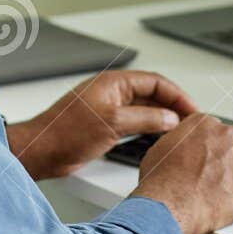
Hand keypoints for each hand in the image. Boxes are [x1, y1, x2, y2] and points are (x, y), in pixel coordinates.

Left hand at [6, 70, 196, 180]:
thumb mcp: (113, 123)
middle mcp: (112, 93)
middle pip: (152, 94)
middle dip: (173, 106)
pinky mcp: (104, 126)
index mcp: (114, 83)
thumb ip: (145, 119)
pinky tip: (158, 138)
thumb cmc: (66, 133)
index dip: (177, 95)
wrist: (41, 151)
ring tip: (179, 131)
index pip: (155, 82)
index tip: (191, 110)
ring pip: (144, 110)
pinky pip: (134, 122)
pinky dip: (149, 128)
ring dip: (162, 118)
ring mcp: (108, 109)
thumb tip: (170, 118)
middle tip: (190, 121)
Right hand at [131, 114, 232, 233]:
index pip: (219, 128)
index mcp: (204, 125)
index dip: (217, 144)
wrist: (170, 205)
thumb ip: (178, 142)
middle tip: (227, 170)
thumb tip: (179, 146)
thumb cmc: (162, 182)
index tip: (214, 155)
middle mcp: (227, 136)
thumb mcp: (161, 149)